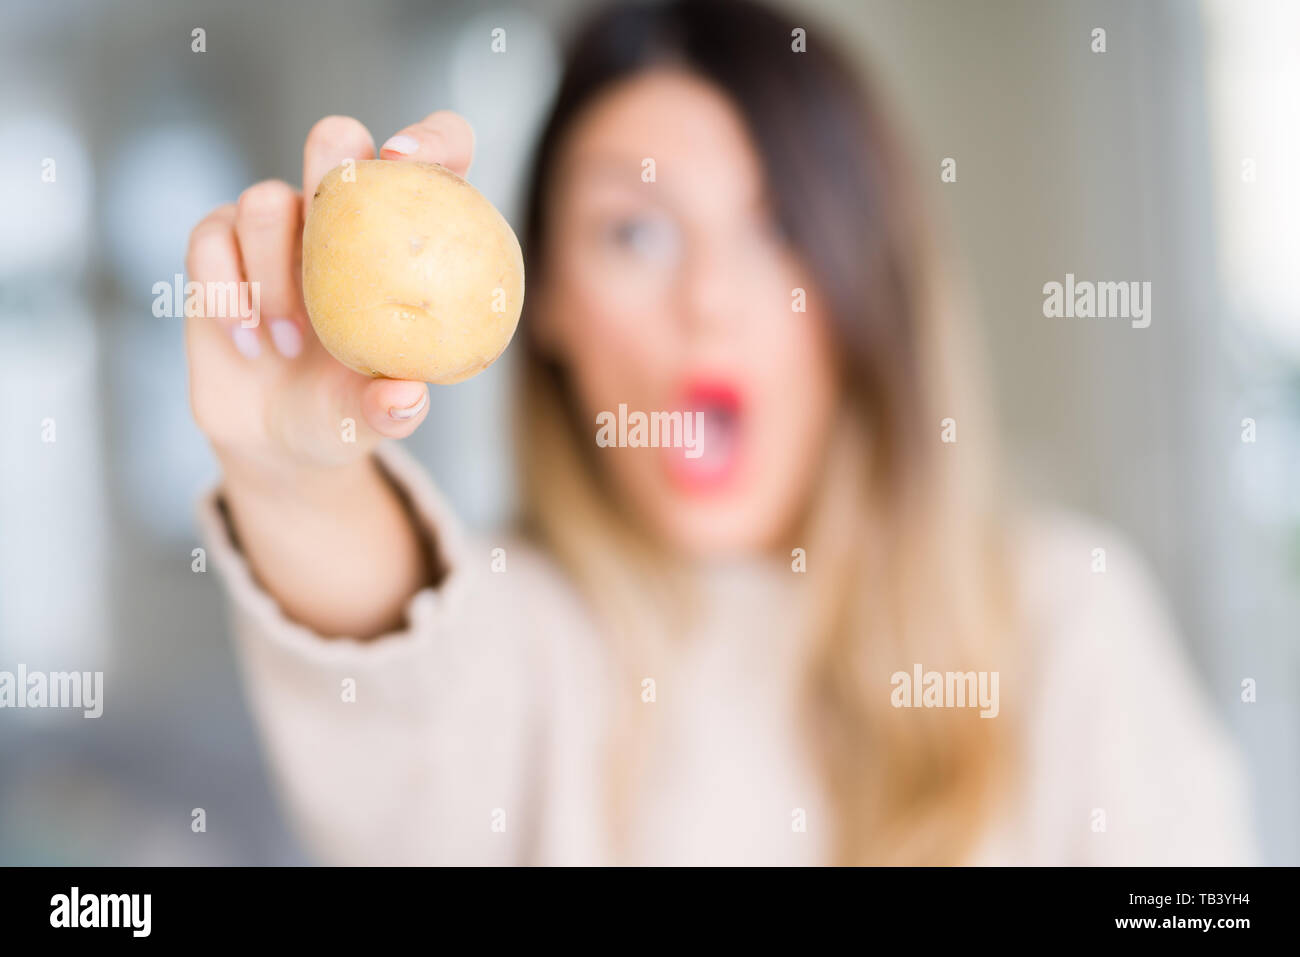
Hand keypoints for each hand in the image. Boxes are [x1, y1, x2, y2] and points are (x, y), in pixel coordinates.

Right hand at [184, 111, 475, 481]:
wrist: (275, 439)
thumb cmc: (346, 414)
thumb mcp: (374, 417)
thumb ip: (392, 406)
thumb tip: (405, 396)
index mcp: (406, 239)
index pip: (438, 156)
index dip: (434, 139)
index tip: (405, 157)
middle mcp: (345, 217)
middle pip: (338, 140)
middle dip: (331, 163)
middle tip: (327, 226)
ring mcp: (279, 226)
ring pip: (266, 200)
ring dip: (273, 272)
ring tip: (287, 344)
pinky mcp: (220, 244)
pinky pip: (211, 236)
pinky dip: (223, 288)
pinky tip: (247, 341)